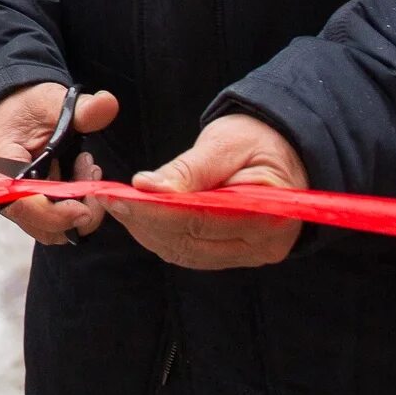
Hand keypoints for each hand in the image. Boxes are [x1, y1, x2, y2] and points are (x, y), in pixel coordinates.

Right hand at [0, 81, 118, 245]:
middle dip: (78, 208)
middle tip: (91, 170)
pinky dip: (76, 205)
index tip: (86, 206)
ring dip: (80, 207)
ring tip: (87, 169)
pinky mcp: (31, 209)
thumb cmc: (22, 108)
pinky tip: (81, 176)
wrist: (5, 112)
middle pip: (43, 225)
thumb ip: (80, 108)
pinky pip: (56, 222)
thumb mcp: (49, 101)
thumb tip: (108, 103)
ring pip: (53, 229)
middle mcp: (4, 197)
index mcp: (0, 170)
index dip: (57, 213)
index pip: (24, 205)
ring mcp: (18, 206)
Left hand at [106, 113, 308, 269]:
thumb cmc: (259, 140)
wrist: (285, 150)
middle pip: (190, 243)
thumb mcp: (226, 142)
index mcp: (270, 212)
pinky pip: (191, 253)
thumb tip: (147, 187)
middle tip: (110, 201)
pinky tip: (141, 217)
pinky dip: (162, 236)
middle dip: (145, 222)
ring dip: (148, 231)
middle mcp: (264, 244)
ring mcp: (250, 254)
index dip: (155, 212)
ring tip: (120, 206)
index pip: (201, 221)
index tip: (120, 197)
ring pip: (186, 253)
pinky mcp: (235, 254)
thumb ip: (189, 169)